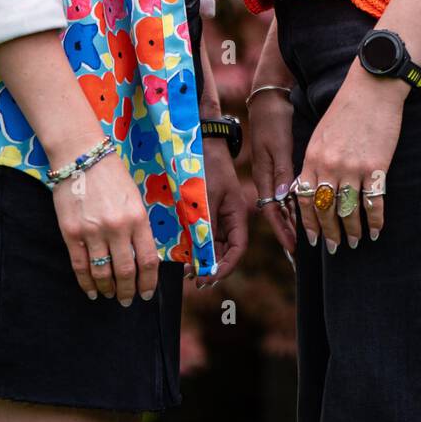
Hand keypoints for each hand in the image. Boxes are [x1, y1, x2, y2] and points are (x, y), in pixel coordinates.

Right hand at [51, 151, 158, 305]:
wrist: (81, 157)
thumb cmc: (112, 175)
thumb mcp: (134, 198)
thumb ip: (139, 227)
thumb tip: (140, 258)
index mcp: (137, 218)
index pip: (147, 261)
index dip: (148, 282)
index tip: (146, 294)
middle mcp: (117, 228)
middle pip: (125, 272)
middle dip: (128, 291)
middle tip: (128, 300)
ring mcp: (92, 232)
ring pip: (102, 273)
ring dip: (108, 289)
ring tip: (110, 295)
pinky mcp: (71, 233)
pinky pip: (80, 267)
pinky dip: (86, 283)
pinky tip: (91, 291)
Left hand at [194, 139, 247, 287]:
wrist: (199, 142)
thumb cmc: (207, 166)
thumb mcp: (206, 197)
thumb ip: (205, 226)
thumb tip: (203, 255)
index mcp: (237, 215)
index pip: (237, 248)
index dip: (226, 266)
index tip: (211, 278)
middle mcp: (228, 219)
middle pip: (224, 250)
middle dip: (211, 266)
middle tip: (194, 278)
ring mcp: (215, 216)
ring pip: (212, 245)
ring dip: (201, 258)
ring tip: (187, 270)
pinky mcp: (202, 212)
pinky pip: (201, 234)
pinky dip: (194, 245)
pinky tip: (183, 253)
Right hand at [249, 88, 296, 254]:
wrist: (269, 97)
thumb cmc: (273, 119)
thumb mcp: (278, 145)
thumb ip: (281, 171)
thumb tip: (282, 199)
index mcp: (264, 175)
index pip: (272, 211)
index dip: (283, 230)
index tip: (294, 248)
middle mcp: (268, 176)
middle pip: (278, 210)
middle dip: (289, 229)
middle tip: (304, 247)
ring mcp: (273, 169)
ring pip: (284, 201)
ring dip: (294, 216)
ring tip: (308, 232)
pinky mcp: (280, 161)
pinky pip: (289, 188)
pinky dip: (298, 200)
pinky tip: (308, 205)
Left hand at [297, 58, 409, 249]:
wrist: (371, 88)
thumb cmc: (346, 108)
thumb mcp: (321, 134)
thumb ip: (316, 160)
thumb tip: (312, 186)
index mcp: (312, 157)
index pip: (305, 199)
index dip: (308, 222)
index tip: (313, 238)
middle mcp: (329, 166)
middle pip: (325, 210)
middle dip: (330, 233)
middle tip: (334, 247)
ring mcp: (352, 168)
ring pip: (348, 211)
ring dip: (352, 231)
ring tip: (356, 241)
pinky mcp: (375, 167)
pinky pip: (373, 202)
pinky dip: (375, 220)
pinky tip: (376, 230)